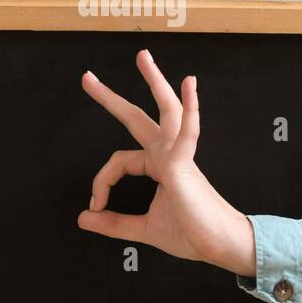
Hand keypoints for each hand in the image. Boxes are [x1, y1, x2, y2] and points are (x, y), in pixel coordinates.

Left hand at [78, 48, 256, 275]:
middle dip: (112, 98)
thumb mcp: (143, 229)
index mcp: (159, 166)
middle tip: (88, 77)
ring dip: (154, 82)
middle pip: (138, 117)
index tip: (95, 207)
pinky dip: (190, 108)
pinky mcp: (185, 165)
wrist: (218, 245)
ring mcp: (178, 156)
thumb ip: (114, 223)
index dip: (101, 182)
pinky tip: (189, 84)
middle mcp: (167, 154)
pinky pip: (187, 132)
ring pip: (166, 111)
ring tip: (143, 57)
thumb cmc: (190, 233)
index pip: (119, 161)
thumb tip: (83, 218)